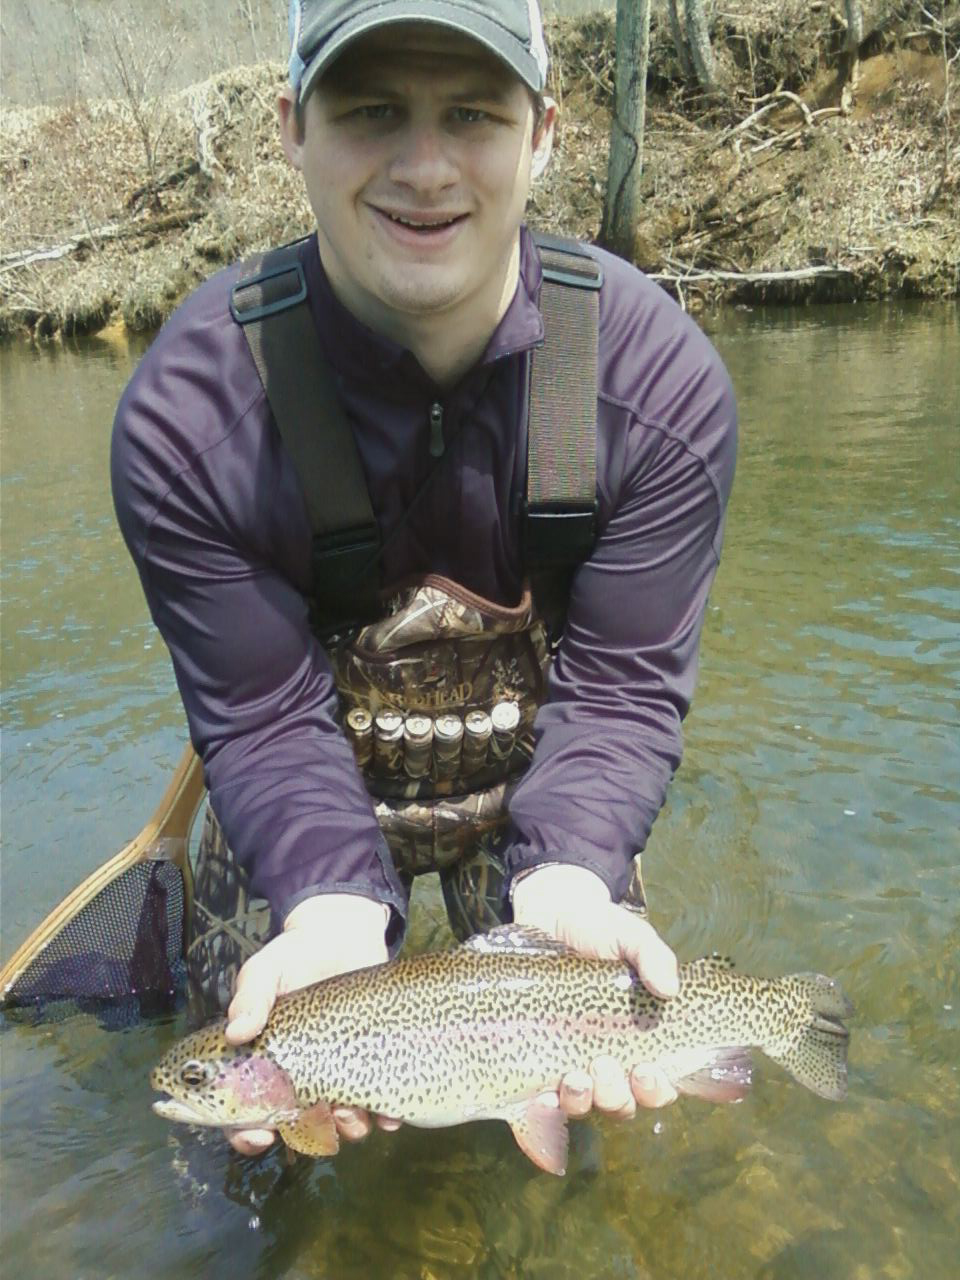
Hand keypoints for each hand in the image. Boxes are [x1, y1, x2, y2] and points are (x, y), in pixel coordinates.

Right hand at [224, 892, 395, 1155]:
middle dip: (307, 1134)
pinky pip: (377, 1103)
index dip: (247, 1133)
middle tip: (319, 1116)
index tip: (262, 1135)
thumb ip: (251, 997)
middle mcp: (297, 1076)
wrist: (344, 936)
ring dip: (346, 1127)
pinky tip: (388, 1115)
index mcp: (263, 1063)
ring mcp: (335, 1071)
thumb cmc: (295, 955)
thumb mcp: (266, 970)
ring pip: (338, 1121)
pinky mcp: (369, 1061)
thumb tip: (236, 1032)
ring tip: (351, 1112)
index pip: (244, 1114)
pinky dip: (383, 1116)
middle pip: (294, 1127)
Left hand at [511, 864, 679, 1117]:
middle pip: (622, 1102)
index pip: (659, 1084)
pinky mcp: (537, 1057)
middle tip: (605, 1065)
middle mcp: (610, 1058)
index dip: (657, 1089)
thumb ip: (652, 956)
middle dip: (617, 1094)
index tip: (648, 1068)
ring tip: (575, 1076)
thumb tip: (670, 989)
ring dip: (583, 1099)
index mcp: (640, 1038)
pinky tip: (542, 1094)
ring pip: (586, 1104)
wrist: (551, 915)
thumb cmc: (600, 929)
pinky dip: (546, 1104)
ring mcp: (572, 1059)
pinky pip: (545, 1096)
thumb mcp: (630, 936)